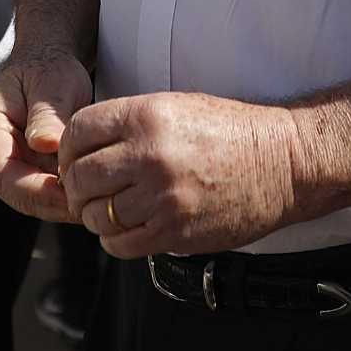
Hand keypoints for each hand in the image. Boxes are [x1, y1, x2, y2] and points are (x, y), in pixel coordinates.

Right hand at [0, 47, 93, 221]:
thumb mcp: (51, 82)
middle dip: (51, 204)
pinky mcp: (30, 169)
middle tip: (88, 206)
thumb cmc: (48, 67)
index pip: (0, 173)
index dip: (33, 191)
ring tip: (94, 201)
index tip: (67, 195)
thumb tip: (45, 145)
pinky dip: (66, 195)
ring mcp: (10, 163)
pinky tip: (92, 192)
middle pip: (15, 192)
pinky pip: (46, 190)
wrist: (51, 63)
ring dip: (61, 203)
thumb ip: (46, 114)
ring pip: (32, 197)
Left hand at [58, 92, 298, 258]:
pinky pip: (119, 244)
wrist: (282, 162)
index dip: (69, 148)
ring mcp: (162, 197)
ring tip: (112, 208)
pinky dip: (115, 239)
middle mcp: (150, 155)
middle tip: (90, 189)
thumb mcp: (175, 107)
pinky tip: (130, 227)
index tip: (77, 158)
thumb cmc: (228, 132)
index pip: (77, 132)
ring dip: (96, 215)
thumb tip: (79, 149)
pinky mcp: (174, 232)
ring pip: (95, 215)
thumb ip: (128, 125)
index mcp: (147, 116)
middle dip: (78, 186)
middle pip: (79, 177)